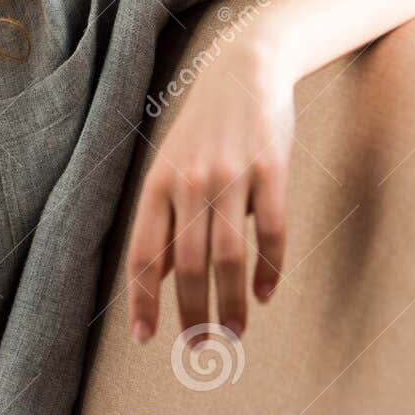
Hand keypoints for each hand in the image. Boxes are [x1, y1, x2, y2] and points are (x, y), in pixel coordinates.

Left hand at [124, 40, 295, 346]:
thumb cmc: (205, 128)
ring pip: (228, 257)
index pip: (144, 254)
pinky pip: (271, 232)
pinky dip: (268, 270)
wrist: (245, 69)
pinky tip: (265, 293)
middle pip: (189, 266)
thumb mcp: (172, 167)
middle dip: (193, 313)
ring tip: (235, 331)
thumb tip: (159, 275)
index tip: (147, 337)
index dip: (143, 299)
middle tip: (201, 344)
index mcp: (158, 183)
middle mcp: (190, 181)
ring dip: (231, 303)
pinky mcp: (271, 170)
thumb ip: (165, 219)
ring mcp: (231, 175)